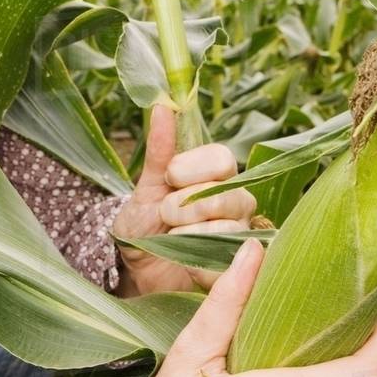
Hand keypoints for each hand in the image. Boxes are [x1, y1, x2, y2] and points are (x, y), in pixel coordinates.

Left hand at [112, 105, 255, 294]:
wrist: (136, 269)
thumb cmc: (144, 224)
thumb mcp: (145, 187)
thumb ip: (159, 150)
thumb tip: (162, 106)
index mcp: (216, 176)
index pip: (223, 159)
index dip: (195, 166)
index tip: (170, 175)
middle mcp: (235, 202)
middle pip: (232, 195)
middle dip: (189, 205)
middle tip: (165, 212)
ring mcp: (240, 237)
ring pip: (229, 228)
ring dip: (190, 234)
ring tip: (171, 238)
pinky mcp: (234, 269)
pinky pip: (227, 263)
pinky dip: (198, 263)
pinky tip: (184, 261)